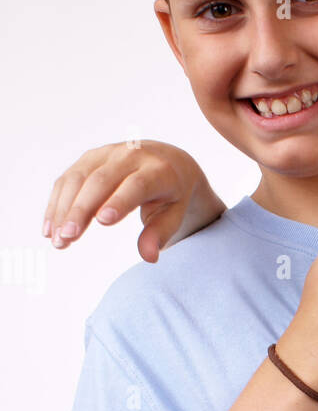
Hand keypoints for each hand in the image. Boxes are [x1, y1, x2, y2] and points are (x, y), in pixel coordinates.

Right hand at [41, 140, 224, 262]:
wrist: (167, 161)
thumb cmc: (171, 194)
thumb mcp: (174, 214)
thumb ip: (160, 234)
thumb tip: (149, 257)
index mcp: (158, 170)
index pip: (136, 184)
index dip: (119, 200)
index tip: (102, 221)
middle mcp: (130, 156)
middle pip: (101, 182)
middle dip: (81, 209)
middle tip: (67, 237)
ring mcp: (106, 154)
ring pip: (78, 178)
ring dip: (63, 209)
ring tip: (57, 239)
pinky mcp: (88, 158)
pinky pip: (67, 179)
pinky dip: (56, 203)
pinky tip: (50, 228)